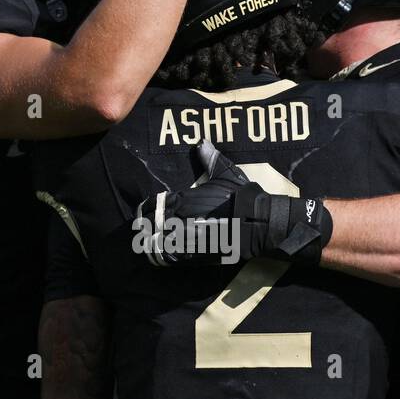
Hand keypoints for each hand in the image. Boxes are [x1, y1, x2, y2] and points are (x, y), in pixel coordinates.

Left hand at [134, 140, 330, 267]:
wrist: (256, 221)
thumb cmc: (240, 196)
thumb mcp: (225, 173)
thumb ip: (210, 159)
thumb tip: (202, 142)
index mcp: (182, 198)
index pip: (153, 204)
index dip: (147, 209)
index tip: (145, 212)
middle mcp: (179, 217)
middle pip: (150, 224)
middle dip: (146, 226)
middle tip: (142, 230)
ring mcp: (185, 237)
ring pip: (156, 241)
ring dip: (151, 242)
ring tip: (147, 244)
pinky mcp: (194, 254)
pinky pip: (170, 257)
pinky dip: (163, 256)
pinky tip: (161, 256)